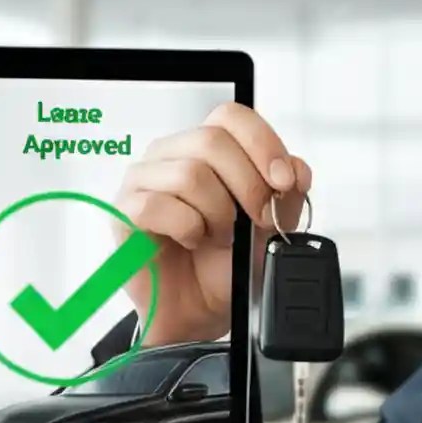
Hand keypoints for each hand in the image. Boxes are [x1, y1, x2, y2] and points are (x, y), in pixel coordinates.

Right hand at [111, 101, 312, 344]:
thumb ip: (289, 193)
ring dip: (217, 214)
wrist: (206, 307)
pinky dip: (187, 229)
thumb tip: (296, 169)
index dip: (263, 144)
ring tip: (218, 236)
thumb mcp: (274, 225)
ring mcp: (144, 178)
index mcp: (208, 147)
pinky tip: (192, 241)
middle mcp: (173, 153)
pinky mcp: (125, 209)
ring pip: (189, 174)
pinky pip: (157, 205)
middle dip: (247, 186)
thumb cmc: (232, 262)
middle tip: (256, 220)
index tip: (283, 181)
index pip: (232, 116)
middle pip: (211, 141)